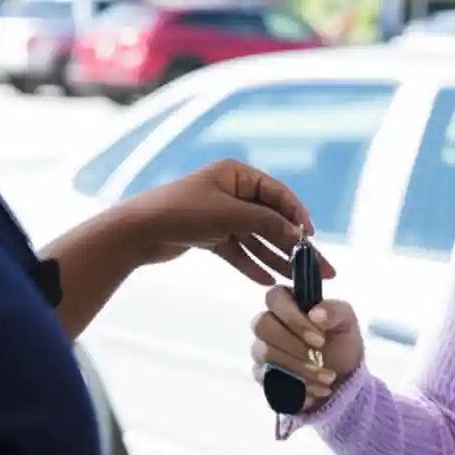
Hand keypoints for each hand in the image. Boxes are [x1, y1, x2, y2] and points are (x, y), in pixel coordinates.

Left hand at [115, 159, 334, 284]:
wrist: (136, 231)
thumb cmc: (182, 213)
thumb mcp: (231, 215)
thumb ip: (268, 224)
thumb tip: (301, 237)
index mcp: (237, 174)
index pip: (278, 194)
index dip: (298, 217)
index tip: (313, 240)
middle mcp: (230, 191)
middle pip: (270, 219)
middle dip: (293, 244)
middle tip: (318, 268)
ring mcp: (219, 214)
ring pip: (255, 238)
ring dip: (274, 258)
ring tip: (295, 280)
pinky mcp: (208, 235)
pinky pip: (237, 250)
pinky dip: (251, 264)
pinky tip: (267, 280)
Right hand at [250, 286, 363, 411]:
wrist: (344, 380)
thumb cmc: (342, 344)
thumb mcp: (347, 323)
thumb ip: (335, 311)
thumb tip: (315, 314)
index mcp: (289, 304)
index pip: (274, 297)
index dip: (293, 317)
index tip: (320, 338)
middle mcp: (269, 323)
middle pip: (263, 325)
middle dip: (296, 346)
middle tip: (322, 358)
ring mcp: (262, 350)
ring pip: (265, 353)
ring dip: (299, 368)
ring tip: (327, 378)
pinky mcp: (262, 375)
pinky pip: (267, 379)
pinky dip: (296, 386)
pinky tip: (317, 390)